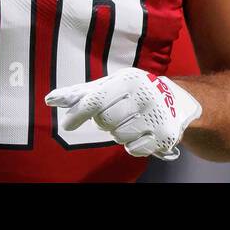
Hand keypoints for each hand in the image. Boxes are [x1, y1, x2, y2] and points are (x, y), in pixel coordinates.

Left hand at [45, 67, 200, 160]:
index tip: (66, 124)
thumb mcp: (111, 85)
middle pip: (105, 121)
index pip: (96, 99)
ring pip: (118, 136)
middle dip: (104, 121)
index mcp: (129, 79)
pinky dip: (132, 144)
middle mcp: (145, 96)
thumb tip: (51, 99)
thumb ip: (82, 93)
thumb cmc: (135, 92)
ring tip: (130, 120)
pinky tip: (141, 131)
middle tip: (114, 114)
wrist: (178, 101)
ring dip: (118, 132)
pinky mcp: (165, 136)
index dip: (78, 113)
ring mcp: (156, 117)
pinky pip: (133, 149)